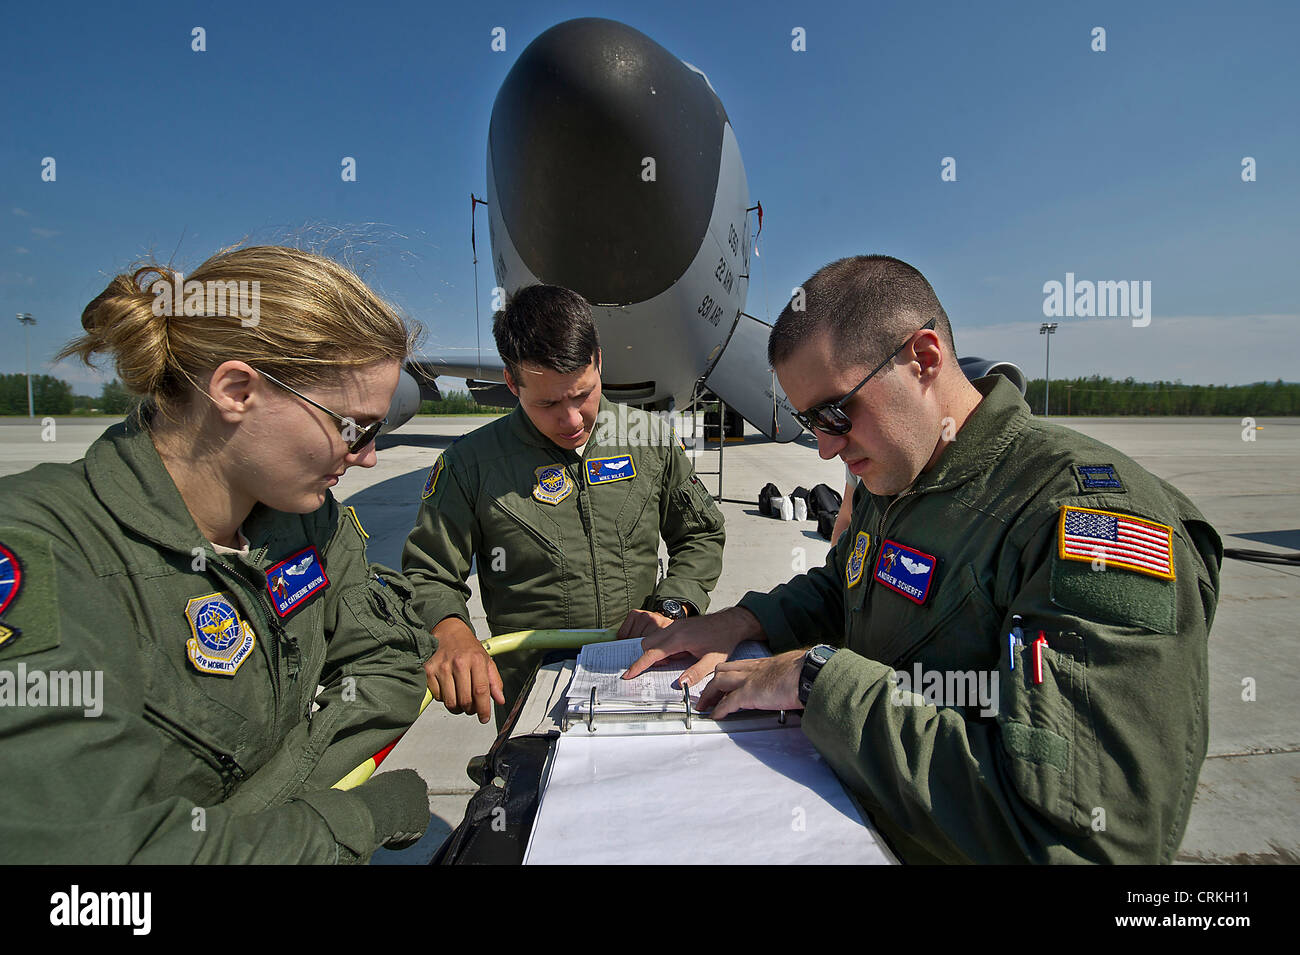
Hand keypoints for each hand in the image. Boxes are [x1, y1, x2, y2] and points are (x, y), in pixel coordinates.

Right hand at [424, 617, 503, 722]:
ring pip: (450, 702)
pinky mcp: (428, 670)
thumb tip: (500, 700)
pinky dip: (443, 698)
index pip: (481, 691)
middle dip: (470, 709)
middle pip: (465, 700)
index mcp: (476, 660)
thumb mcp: (486, 660)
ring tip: (460, 699)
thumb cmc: (468, 647)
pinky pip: (437, 696)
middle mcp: (459, 663)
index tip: (484, 718)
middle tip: (471, 707)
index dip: (483, 708)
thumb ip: (494, 682)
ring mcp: (442, 667)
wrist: (448, 631)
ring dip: (457, 707)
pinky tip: (448, 689)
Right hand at [623, 606, 763, 688]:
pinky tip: (679, 653)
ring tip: (677, 659)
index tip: (628, 674)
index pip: (651, 654)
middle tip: (666, 668)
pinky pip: (660, 636)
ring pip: (652, 640)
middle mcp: (673, 630)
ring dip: (656, 653)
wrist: (730, 622)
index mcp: (679, 639)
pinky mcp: (676, 625)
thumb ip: (696, 673)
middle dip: (648, 659)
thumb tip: (680, 683)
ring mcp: (674, 625)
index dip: (638, 665)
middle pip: (646, 645)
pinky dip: (662, 647)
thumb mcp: (712, 661)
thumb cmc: (722, 640)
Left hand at [696, 650, 804, 718]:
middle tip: (706, 696)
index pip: (737, 666)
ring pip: (719, 682)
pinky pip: (728, 702)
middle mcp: (752, 669)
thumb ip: (785, 677)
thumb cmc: (806, 672)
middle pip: (722, 670)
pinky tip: (715, 716)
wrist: (809, 673)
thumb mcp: (792, 670)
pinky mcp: (750, 693)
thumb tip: (791, 687)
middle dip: (711, 684)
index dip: (726, 675)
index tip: (722, 684)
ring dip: (709, 695)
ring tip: (704, 707)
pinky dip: (719, 710)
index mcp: (762, 664)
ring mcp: (749, 680)